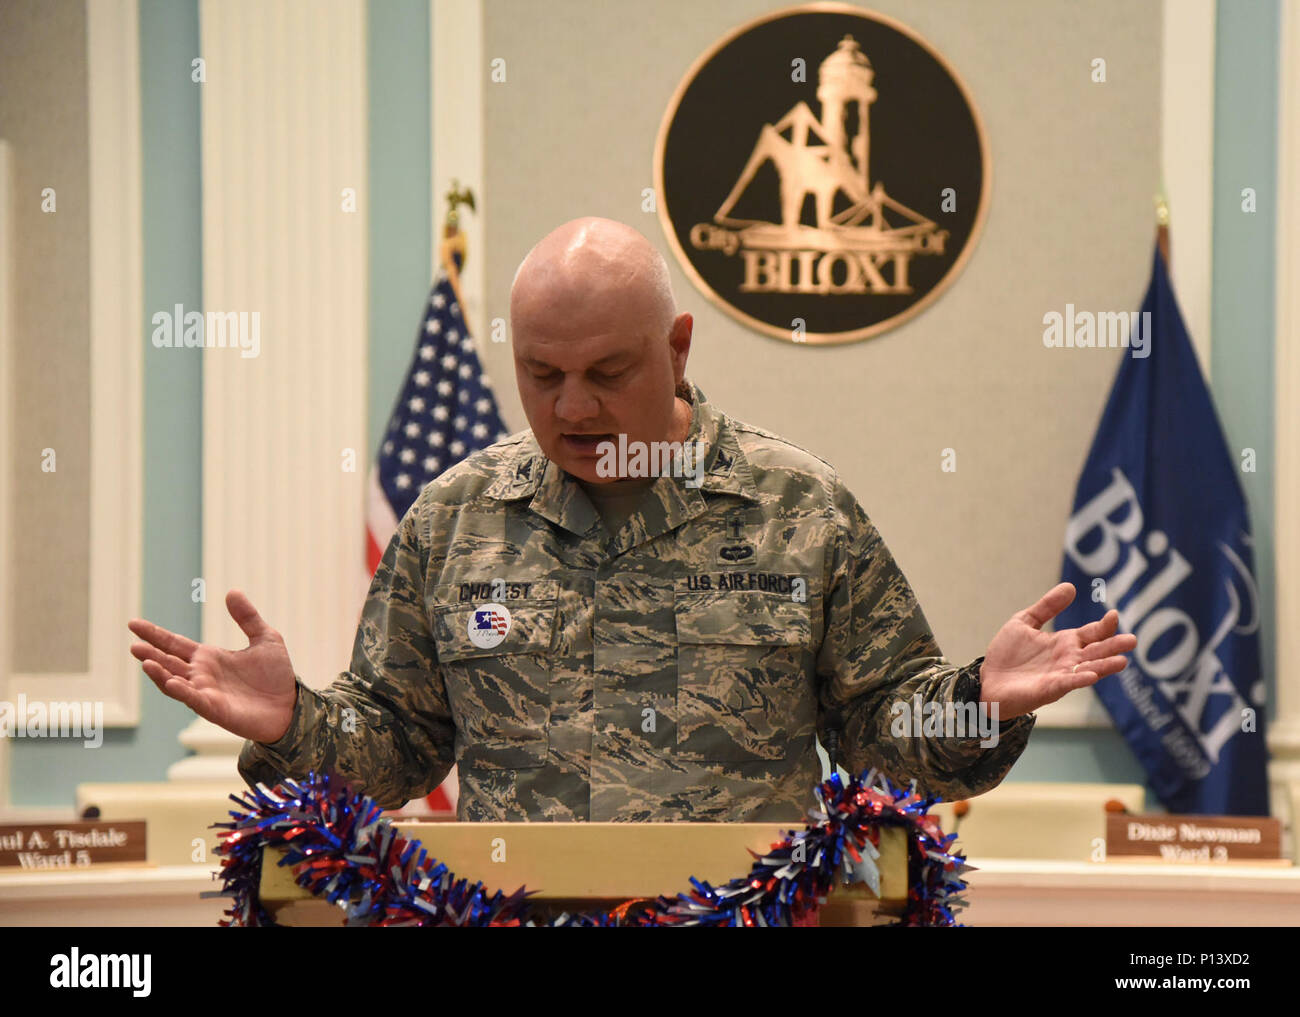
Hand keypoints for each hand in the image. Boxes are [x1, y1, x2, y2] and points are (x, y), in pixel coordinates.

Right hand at [127, 590, 297, 743]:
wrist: (290, 704)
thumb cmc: (276, 675)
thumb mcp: (265, 638)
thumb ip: (247, 617)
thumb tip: (232, 591)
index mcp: (209, 657)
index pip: (174, 643)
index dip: (154, 634)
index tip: (133, 624)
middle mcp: (201, 675)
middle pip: (168, 662)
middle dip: (150, 653)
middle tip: (134, 644)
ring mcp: (206, 693)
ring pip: (174, 683)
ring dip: (159, 673)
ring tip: (145, 661)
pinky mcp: (215, 709)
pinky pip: (194, 700)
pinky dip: (181, 691)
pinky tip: (170, 681)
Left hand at [979, 582, 1136, 719]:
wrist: (987, 679)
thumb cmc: (1007, 654)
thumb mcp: (1024, 622)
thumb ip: (1047, 606)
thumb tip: (1070, 586)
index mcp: (1064, 643)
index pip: (1091, 633)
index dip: (1104, 626)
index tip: (1114, 614)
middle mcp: (1068, 660)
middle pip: (1096, 652)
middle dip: (1113, 647)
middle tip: (1131, 640)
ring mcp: (1061, 675)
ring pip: (1088, 670)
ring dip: (1104, 666)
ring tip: (1122, 661)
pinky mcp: (1049, 689)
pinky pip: (1067, 684)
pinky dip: (1079, 679)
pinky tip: (1090, 675)